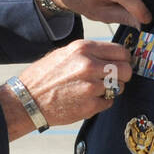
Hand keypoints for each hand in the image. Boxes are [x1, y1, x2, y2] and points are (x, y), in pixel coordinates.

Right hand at [0, 39, 133, 139]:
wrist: (28, 100)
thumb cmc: (44, 76)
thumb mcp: (65, 54)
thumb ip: (89, 53)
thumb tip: (112, 56)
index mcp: (83, 49)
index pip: (120, 51)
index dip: (124, 59)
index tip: (121, 64)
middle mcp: (89, 65)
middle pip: (126, 69)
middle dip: (123, 75)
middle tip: (114, 79)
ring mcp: (91, 86)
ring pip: (119, 87)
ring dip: (111, 90)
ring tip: (94, 90)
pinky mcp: (90, 105)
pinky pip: (109, 102)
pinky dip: (101, 102)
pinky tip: (86, 99)